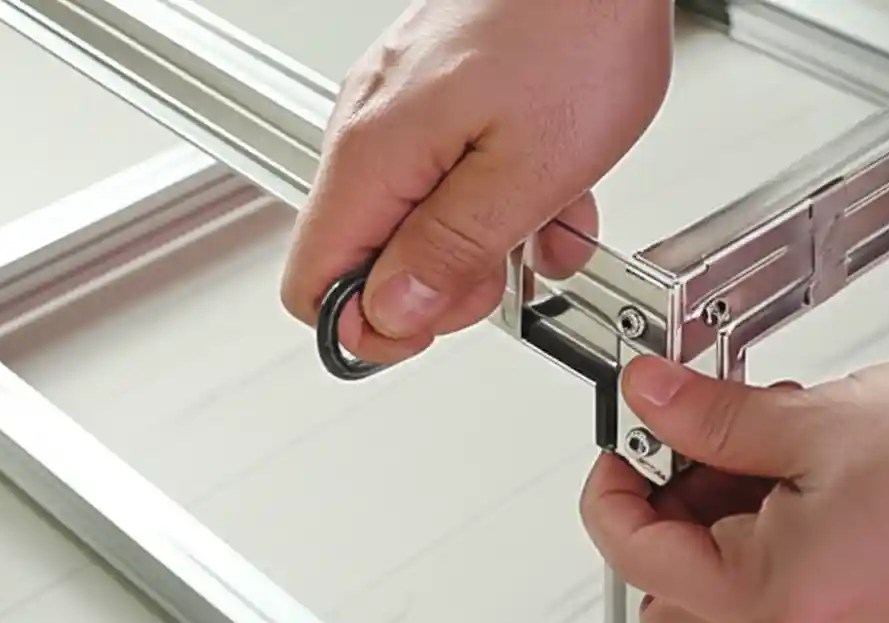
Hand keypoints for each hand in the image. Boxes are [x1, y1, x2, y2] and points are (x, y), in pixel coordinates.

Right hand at [282, 0, 673, 363]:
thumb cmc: (575, 28)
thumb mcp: (528, 171)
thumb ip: (450, 251)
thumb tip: (391, 314)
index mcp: (372, 156)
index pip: (313, 284)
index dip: (370, 328)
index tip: (432, 327)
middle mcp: (366, 128)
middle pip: (362, 257)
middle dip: (436, 285)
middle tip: (502, 269)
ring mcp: (396, 108)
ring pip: (410, 218)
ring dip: (477, 242)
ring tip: (544, 222)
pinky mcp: (431, 94)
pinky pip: (440, 174)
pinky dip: (491, 198)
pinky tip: (546, 190)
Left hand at [580, 333, 888, 622]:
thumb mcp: (807, 421)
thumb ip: (705, 416)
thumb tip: (646, 398)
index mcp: (779, 597)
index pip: (638, 560)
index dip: (610, 493)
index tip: (617, 443)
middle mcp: (803, 622)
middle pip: (669, 590)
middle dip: (655, 512)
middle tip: (669, 443)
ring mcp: (829, 610)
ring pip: (717, 574)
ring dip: (706, 501)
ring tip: (737, 429)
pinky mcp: (851, 586)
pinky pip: (769, 559)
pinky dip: (753, 506)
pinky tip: (776, 445)